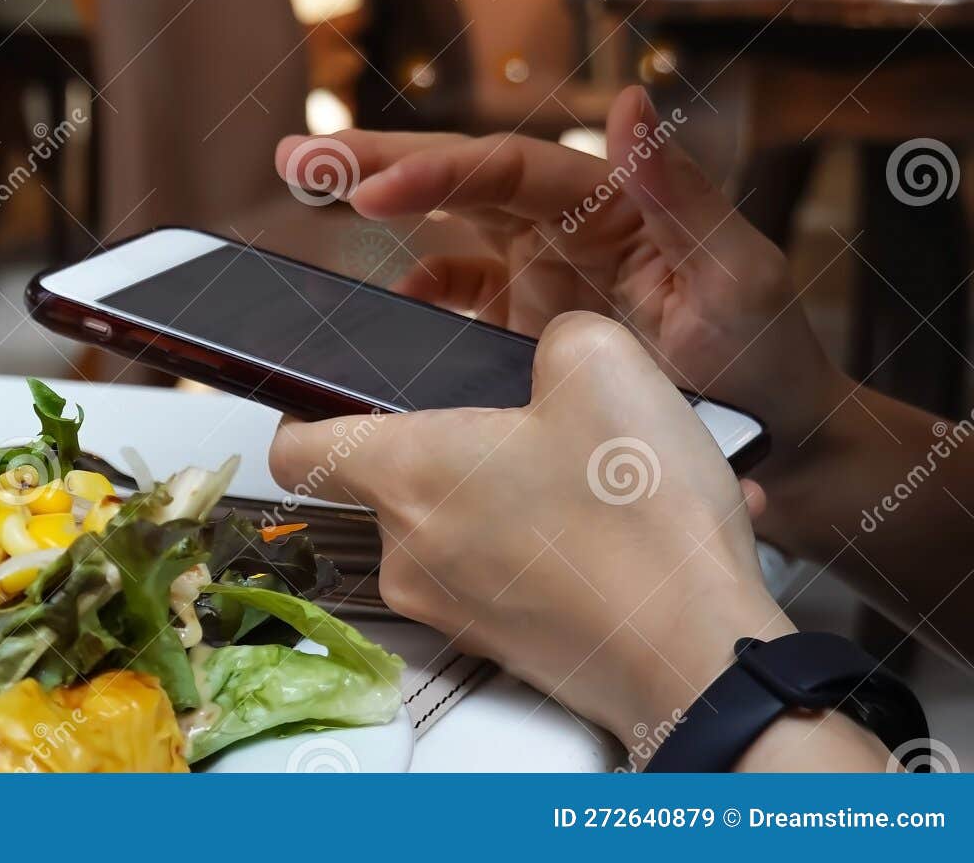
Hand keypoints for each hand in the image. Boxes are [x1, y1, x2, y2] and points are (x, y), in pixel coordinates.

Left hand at [268, 312, 794, 741]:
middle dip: (464, 446)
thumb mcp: (604, 367)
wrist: (696, 653)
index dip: (305, 413)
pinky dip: (563, 542)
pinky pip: (515, 570)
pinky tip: (632, 523)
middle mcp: (410, 549)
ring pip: (465, 525)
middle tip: (532, 427)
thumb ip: (557, 339)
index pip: (297, 448)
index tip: (326, 401)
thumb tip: (555, 355)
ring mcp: (452, 605)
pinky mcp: (502, 641)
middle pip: (397, 481)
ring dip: (528, 494)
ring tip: (606, 478)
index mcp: (405, 474)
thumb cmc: (636, 526)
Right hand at [274, 87, 852, 490]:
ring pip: (442, 229)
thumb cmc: (770, 365)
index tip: (367, 191)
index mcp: (611, 203)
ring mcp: (539, 278)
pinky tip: (382, 305)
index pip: (506, 169)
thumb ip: (681, 194)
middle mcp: (566, 229)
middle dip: (374, 162)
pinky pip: (453, 299)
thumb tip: (633, 104)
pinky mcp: (522, 330)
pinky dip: (412, 298)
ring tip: (308, 197)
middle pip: (457, 178)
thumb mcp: (738, 278)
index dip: (433, 172)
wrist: (777, 452)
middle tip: (296, 157)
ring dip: (379, 213)